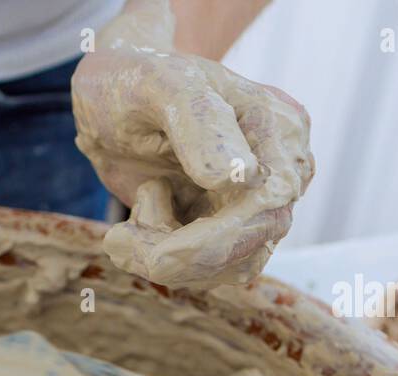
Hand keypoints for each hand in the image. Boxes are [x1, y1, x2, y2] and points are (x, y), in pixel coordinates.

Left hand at [72, 4, 313, 287]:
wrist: (116, 97)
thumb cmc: (137, 80)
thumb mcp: (158, 85)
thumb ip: (199, 122)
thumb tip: (241, 177)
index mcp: (278, 131)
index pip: (266, 209)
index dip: (211, 243)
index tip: (152, 256)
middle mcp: (281, 172)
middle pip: (248, 250)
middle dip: (177, 258)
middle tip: (117, 242)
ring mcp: (258, 205)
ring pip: (226, 270)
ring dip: (164, 259)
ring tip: (128, 219)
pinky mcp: (230, 231)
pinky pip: (206, 271)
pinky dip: (163, 259)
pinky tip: (142, 220)